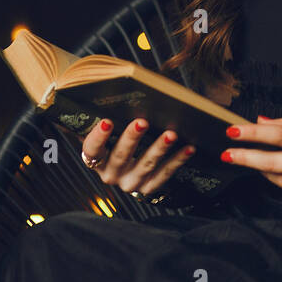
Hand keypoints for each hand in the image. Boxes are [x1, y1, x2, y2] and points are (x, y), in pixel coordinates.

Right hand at [80, 117, 194, 197]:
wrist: (126, 172)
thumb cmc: (113, 142)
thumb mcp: (104, 134)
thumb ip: (98, 119)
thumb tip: (99, 93)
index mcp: (96, 160)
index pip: (92, 149)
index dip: (98, 137)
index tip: (106, 121)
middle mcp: (111, 174)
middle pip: (120, 156)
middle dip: (131, 138)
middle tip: (142, 122)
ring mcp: (131, 183)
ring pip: (146, 165)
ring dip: (159, 148)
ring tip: (170, 134)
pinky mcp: (149, 187)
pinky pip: (165, 174)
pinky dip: (178, 160)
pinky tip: (188, 148)